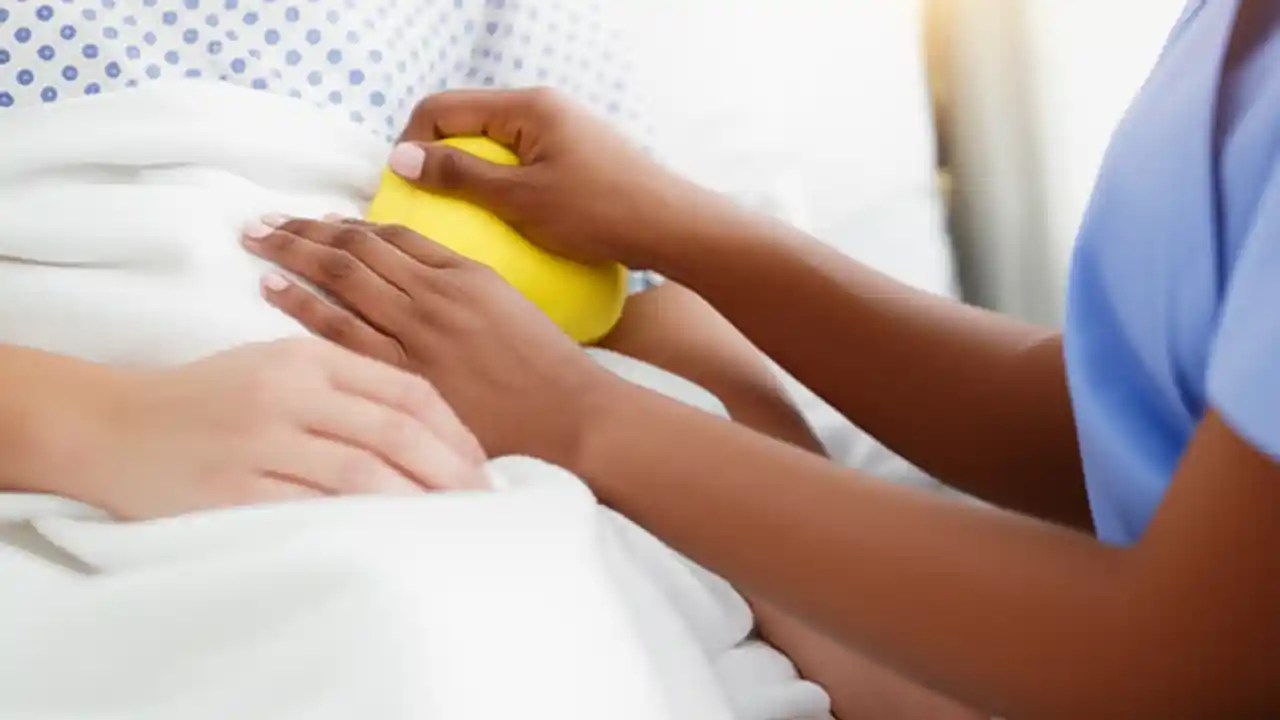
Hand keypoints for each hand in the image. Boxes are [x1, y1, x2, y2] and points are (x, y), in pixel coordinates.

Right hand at [77, 338, 486, 519]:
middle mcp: (290, 394)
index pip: (406, 389)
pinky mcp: (233, 489)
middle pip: (396, 431)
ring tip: (452, 522)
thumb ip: (345, 383)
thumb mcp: (278, 367)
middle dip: (452, 469)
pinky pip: (314, 509)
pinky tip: (391, 538)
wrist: (113, 425)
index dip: (454, 429)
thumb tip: (423, 423)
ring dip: (418, 500)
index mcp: (308, 358)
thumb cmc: (208, 397)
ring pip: (363, 471)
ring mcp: (261, 442)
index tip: (482, 463)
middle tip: (485, 500)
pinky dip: (360, 522)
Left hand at [243, 217, 615, 460]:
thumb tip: (413, 282)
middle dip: (303, 229)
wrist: (573, 416)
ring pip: (342, 275)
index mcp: (465, 272)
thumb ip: (461, 289)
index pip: (390, 234)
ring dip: (293, 253)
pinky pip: (343, 329)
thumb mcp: (509, 309)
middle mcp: (437, 292)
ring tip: (256, 241)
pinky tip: (272, 289)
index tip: (311, 222)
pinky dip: (304, 304)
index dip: (344, 224)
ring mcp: (421, 331)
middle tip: (262, 222)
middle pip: (356, 245)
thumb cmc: (548, 370)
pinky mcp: (409, 372)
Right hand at [386, 88, 736, 268]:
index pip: (443, 108)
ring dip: (472, 178)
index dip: (413, 143)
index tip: (404, 189)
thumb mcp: (521, 199)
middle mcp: (543, 108)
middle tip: (429, 209)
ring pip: (495, 147)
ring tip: (462, 221)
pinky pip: (522, 165)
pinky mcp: (575, 156)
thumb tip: (401, 158)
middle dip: (441, 161)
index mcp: (527, 106)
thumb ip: (460, 177)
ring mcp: (562, 131)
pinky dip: (503, 188)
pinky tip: (503, 224)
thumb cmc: (600, 214)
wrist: (673, 227)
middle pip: (468, 123)